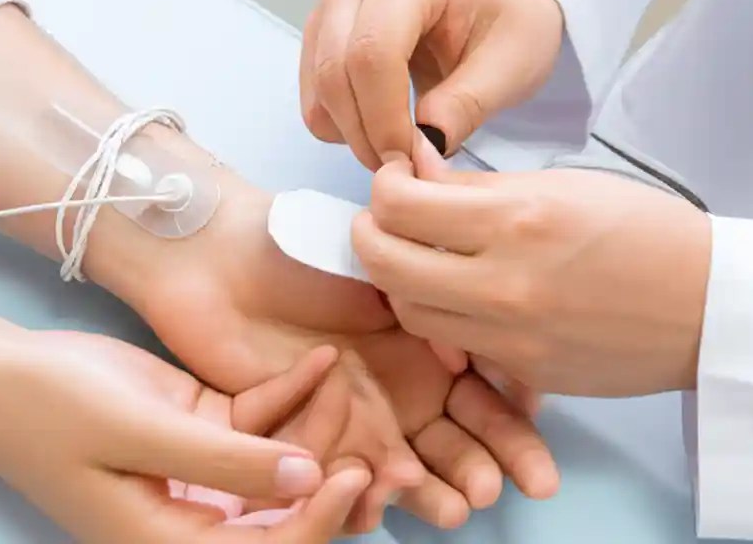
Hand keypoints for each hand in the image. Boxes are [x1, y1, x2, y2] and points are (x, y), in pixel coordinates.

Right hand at [0, 331, 370, 542]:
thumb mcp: (137, 433)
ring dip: (316, 425)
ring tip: (345, 376)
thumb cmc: (52, 411)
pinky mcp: (202, 431)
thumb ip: (224, 462)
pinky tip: (319, 362)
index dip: (318, 523)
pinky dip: (287, 395)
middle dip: (334, 474)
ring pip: (280, 462)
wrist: (2, 374)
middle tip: (378, 429)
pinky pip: (259, 421)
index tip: (355, 475)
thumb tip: (306, 481)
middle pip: (285, 511)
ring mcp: (202, 472)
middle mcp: (195, 517)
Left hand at [130, 181, 559, 531]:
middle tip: (506, 488)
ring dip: (434, 490)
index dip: (511, 421)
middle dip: (483, 465)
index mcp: (422, 348)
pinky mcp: (299, 440)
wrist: (215, 259)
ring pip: (402, 468)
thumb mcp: (377, 264)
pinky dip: (364, 492)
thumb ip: (425, 300)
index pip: (480, 393)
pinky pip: (336, 477)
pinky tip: (391, 498)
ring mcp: (349, 420)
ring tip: (464, 505)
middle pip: (451, 441)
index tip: (537, 442)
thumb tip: (472, 342)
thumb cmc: (297, 248)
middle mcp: (394, 392)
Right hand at [299, 0, 562, 168]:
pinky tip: (383, 123)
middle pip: (335, 73)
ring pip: (319, 91)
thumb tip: (422, 149)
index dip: (386, 118)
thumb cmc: (508, 22)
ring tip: (402, 144)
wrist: (492, 4)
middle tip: (408, 165)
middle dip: (368, 134)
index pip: (372, 53)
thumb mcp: (511, 63)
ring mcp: (328, 4)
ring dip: (354, 134)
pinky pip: (314, 98)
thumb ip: (466, 106)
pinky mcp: (318, 34)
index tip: (416, 159)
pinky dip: (343, 126)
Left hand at [352, 155, 710, 396]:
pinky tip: (457, 297)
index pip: (398, 205)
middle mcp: (504, 283)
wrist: (711, 307)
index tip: (396, 182)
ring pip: (408, 312)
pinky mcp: (521, 372)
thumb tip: (412, 166)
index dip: (383, 188)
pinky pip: (452, 345)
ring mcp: (510, 336)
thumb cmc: (644, 231)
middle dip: (369, 235)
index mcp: (518, 220)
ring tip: (419, 259)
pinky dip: (440, 319)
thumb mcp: (560, 186)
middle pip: (383, 264)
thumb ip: (475, 186)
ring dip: (397, 282)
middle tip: (383, 222)